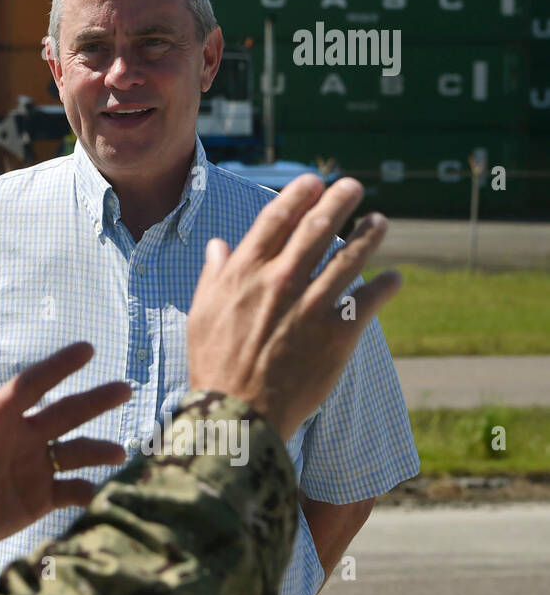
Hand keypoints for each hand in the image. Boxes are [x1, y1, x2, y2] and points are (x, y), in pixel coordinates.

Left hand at [0, 342, 128, 547]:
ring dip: (98, 450)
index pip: (33, 385)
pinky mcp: (40, 498)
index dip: (59, 366)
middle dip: (95, 400)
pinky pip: (71, 490)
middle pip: (65, 413)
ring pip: (76, 451)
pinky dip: (86, 491)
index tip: (87, 349)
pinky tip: (95, 493)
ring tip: (119, 453)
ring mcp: (34, 466)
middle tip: (125, 388)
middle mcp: (23, 437)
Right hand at [187, 175, 401, 439]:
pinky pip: (369, 300)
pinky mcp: (337, 334)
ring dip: (369, 235)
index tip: (313, 181)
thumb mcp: (202, 313)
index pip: (276, 219)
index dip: (298, 195)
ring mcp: (311, 306)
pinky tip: (393, 277)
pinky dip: (385, 285)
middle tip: (354, 187)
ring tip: (380, 221)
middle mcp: (281, 281)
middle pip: (318, 228)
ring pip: (350, 258)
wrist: (239, 412)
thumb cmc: (214, 363)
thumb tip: (219, 246)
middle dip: (340, 201)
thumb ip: (214, 276)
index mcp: (245, 273)